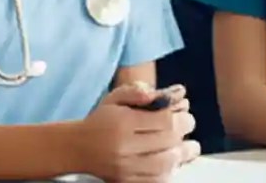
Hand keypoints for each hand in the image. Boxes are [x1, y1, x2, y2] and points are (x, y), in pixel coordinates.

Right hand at [73, 84, 200, 182]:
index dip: (182, 118)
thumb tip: (163, 94)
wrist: (78, 148)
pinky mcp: (126, 182)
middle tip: (187, 127)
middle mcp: (124, 147)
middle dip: (183, 134)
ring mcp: (125, 168)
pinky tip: (170, 163)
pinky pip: (155, 181)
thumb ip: (137, 91)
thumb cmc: (101, 121)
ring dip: (179, 155)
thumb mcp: (114, 98)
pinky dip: (168, 173)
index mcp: (123, 122)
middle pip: (168, 142)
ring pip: (165, 165)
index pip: (164, 121)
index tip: (186, 115)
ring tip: (184, 147)